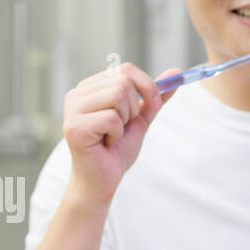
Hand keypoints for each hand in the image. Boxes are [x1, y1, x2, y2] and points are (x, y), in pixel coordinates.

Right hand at [64, 62, 179, 207]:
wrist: (102, 181)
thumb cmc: (116, 151)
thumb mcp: (140, 119)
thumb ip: (154, 97)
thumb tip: (177, 72)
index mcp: (90, 88)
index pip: (125, 69)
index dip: (146, 86)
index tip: (153, 105)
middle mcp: (77, 94)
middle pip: (123, 82)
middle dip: (133, 109)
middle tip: (121, 128)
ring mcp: (72, 109)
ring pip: (118, 96)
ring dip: (124, 121)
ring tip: (111, 136)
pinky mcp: (74, 126)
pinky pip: (111, 118)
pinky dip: (116, 135)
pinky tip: (105, 144)